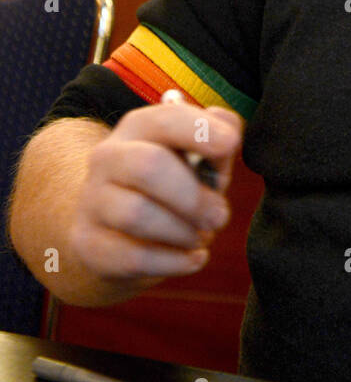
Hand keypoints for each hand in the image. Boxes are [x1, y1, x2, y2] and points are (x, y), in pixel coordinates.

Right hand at [67, 102, 243, 291]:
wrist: (116, 230)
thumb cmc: (173, 185)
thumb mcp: (199, 157)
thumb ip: (219, 139)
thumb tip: (228, 133)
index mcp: (140, 128)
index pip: (167, 119)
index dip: (200, 130)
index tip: (230, 144)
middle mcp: (108, 158)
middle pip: (148, 166)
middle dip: (193, 196)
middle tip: (220, 216)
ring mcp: (92, 201)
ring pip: (136, 214)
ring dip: (182, 232)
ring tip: (201, 237)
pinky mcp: (89, 243)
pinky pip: (133, 257)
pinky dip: (173, 262)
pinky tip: (193, 259)